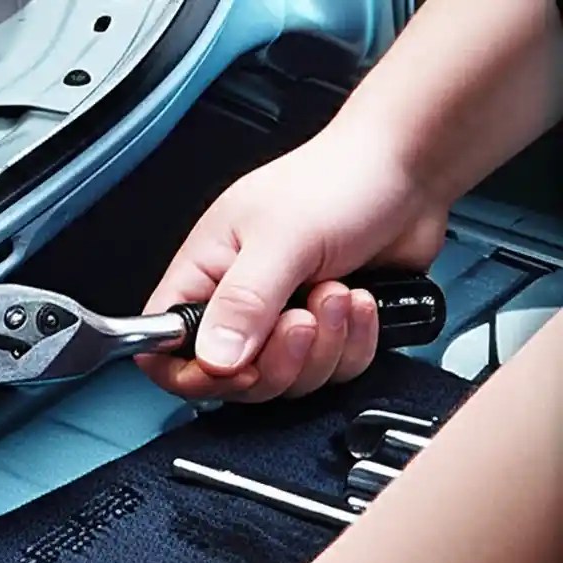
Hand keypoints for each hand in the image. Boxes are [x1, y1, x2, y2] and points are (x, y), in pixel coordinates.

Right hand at [137, 127, 448, 401]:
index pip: (165, 342)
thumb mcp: (283, 241)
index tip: (234, 369)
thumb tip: (212, 358)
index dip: (191, 371)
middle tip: (302, 318)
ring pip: (288, 380)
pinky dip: (354, 344)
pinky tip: (361, 302)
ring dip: (325, 346)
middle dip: (278, 360)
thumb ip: (244, 304)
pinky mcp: (328, 331)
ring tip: (338, 292)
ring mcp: (284, 319)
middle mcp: (239, 301)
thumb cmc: (340, 180)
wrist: (409, 170)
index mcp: (206, 271)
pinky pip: (332, 373)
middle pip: (233, 377)